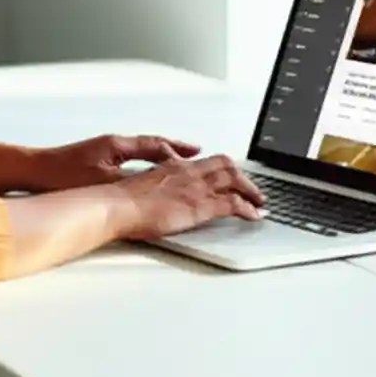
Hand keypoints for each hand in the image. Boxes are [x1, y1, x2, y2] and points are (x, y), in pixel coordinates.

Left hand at [32, 133, 201, 191]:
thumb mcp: (99, 181)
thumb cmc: (60, 174)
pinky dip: (142, 167)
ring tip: (174, 165)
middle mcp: (112, 144)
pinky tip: (142, 178)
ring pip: (139, 153)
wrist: (30, 170)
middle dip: (173, 151)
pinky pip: (128, 161)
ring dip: (159, 158)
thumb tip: (154, 182)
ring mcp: (102, 152)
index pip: (155, 144)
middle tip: (194, 153)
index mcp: (116, 145)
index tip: (196, 153)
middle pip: (151, 145)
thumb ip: (128, 181)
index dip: (178, 150)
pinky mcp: (93, 162)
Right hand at [112, 155, 266, 240]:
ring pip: (235, 180)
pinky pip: (233, 204)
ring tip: (259, 202)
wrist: (116, 206)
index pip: (206, 161)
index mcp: (174, 166)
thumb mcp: (140, 185)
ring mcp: (196, 188)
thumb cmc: (120, 199)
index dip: (223, 168)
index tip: (230, 176)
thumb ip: (156, 184)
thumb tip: (160, 191)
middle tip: (251, 188)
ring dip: (251, 191)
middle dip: (242, 176)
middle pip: (226, 165)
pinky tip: (254, 216)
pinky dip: (248, 209)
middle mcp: (189, 172)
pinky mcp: (200, 206)